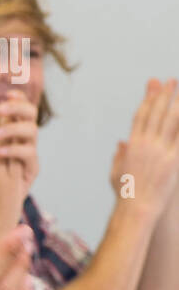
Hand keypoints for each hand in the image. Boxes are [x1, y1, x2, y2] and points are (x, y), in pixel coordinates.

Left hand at [0, 89, 39, 198]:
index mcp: (4, 131)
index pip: (14, 108)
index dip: (14, 98)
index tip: (6, 92)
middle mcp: (18, 140)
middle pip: (29, 114)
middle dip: (17, 107)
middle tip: (0, 109)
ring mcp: (26, 155)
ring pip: (31, 131)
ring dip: (13, 128)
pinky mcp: (30, 171)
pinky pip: (28, 154)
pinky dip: (15, 150)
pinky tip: (0, 151)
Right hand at [112, 79, 178, 216]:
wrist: (137, 208)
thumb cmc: (125, 194)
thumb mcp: (116, 172)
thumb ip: (119, 155)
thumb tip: (121, 142)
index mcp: (132, 145)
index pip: (141, 115)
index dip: (148, 99)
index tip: (153, 86)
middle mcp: (146, 145)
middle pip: (157, 114)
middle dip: (165, 95)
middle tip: (172, 81)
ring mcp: (161, 152)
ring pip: (172, 122)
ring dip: (177, 105)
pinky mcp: (174, 161)